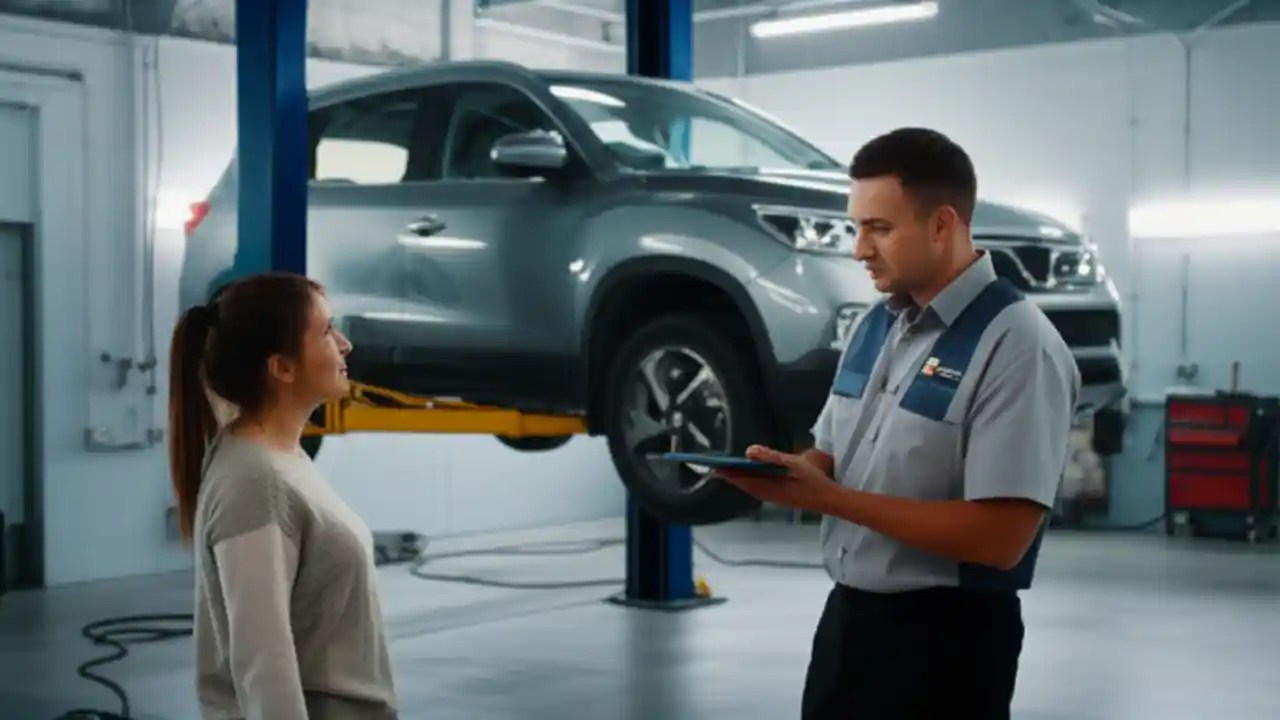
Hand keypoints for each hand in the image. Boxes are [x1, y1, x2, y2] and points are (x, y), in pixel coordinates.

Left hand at [716, 445, 837, 513]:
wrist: (832, 499)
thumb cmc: (815, 480)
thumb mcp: (794, 464)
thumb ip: (771, 456)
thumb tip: (749, 451)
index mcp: (769, 488)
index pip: (742, 479)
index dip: (728, 472)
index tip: (713, 466)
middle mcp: (768, 495)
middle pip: (745, 484)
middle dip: (732, 474)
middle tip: (717, 465)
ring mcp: (775, 498)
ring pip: (752, 487)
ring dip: (741, 478)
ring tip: (729, 468)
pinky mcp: (781, 497)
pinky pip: (760, 488)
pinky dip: (751, 480)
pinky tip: (752, 475)